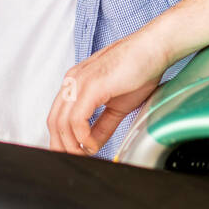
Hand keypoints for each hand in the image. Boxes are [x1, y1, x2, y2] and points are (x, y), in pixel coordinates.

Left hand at [47, 31, 171, 155]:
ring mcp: (79, 82)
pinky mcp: (91, 85)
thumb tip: (91, 144)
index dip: (61, 138)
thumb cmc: (140, 69)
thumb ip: (102, 126)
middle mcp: (73, 81)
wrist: (154, 49)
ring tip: (85, 154)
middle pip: (54, 121)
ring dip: (71, 144)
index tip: (72, 153)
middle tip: (75, 159)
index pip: (58, 116)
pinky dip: (82, 136)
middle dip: (62, 145)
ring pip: (62, 122)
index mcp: (77, 83)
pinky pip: (77, 119)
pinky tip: (92, 143)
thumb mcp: (118, 106)